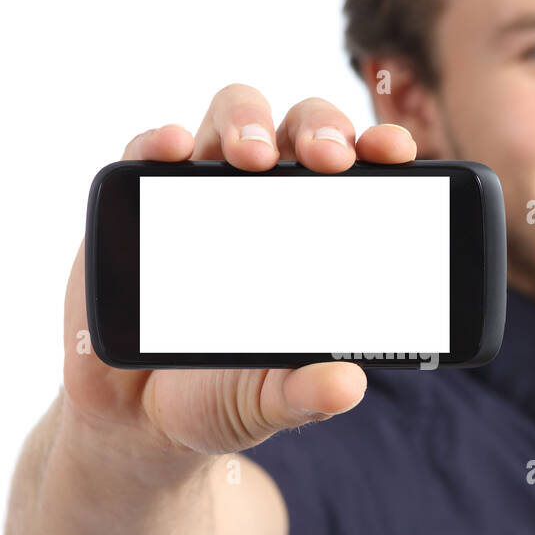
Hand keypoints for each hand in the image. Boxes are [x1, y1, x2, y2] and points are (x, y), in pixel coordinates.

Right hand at [61, 84, 415, 458]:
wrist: (137, 418)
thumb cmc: (222, 393)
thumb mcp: (270, 400)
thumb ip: (305, 393)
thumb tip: (347, 384)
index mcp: (314, 233)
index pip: (355, 171)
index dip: (377, 148)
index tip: (396, 153)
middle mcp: (264, 198)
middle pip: (299, 127)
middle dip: (320, 129)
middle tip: (329, 161)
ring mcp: (201, 191)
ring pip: (231, 117)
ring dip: (247, 123)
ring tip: (253, 158)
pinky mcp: (138, 200)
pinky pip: (149, 151)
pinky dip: (161, 139)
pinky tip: (174, 148)